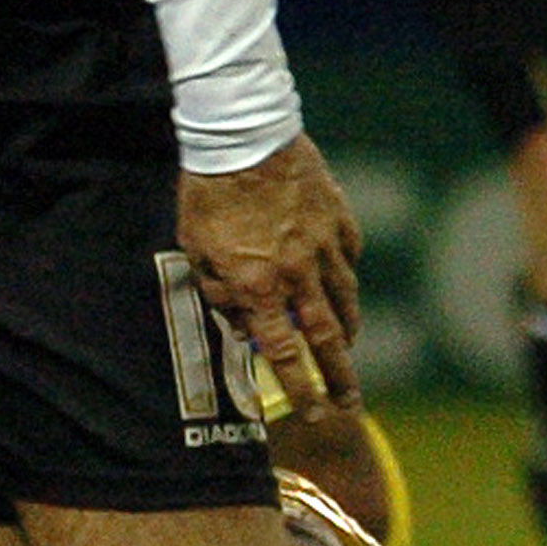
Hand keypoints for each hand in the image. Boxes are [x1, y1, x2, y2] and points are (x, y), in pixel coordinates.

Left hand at [177, 133, 361, 409]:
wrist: (242, 135)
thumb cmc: (208, 192)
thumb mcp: (195, 248)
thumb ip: (218, 291)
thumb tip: (240, 326)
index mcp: (259, 285)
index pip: (284, 351)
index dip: (301, 386)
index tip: (315, 410)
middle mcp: (298, 273)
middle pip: (327, 337)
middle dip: (341, 377)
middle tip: (351, 404)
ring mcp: (324, 244)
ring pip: (345, 299)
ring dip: (349, 331)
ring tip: (349, 350)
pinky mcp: (338, 217)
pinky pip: (349, 257)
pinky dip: (347, 277)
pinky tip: (345, 287)